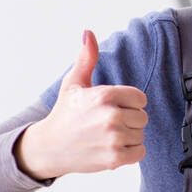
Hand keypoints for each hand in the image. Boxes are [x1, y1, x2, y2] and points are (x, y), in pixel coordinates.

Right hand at [21, 30, 147, 178]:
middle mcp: (111, 115)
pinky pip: (140, 152)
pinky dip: (130, 152)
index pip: (140, 98)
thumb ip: (86, 58)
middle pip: (142, 117)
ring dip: (128, 137)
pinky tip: (112, 148)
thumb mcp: (74, 83)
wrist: (49, 147)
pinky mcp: (115, 158)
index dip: (128, 104)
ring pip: (141, 135)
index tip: (112, 108)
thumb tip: (88, 33)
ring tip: (106, 136)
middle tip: (106, 124)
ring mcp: (114, 138)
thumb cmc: (65, 114)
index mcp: (105, 95)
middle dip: (128, 120)